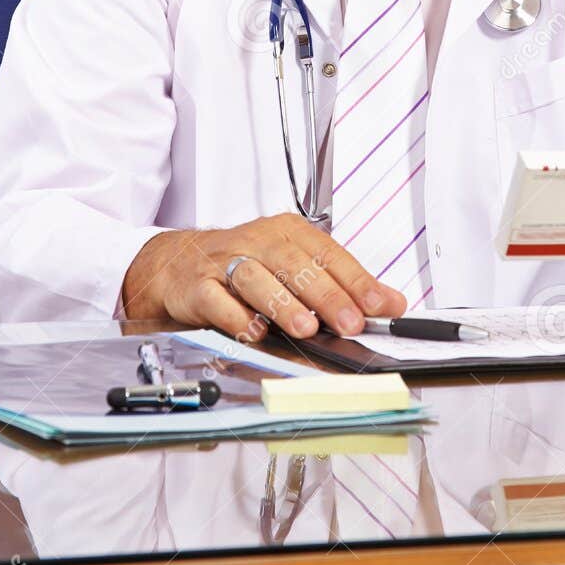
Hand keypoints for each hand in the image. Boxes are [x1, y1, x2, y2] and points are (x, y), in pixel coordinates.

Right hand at [119, 214, 406, 342]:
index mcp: (287, 232)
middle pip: (296, 264)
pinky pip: (217, 300)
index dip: (357, 280)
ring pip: (256, 277)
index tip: (381, 306)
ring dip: (283, 303)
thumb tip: (389, 303)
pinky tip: (254, 332)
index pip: (329, 253)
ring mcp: (224, 261)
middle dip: (327, 295)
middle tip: (349, 322)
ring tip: (305, 328)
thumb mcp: (292, 265)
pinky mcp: (196, 285)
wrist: (175, 263)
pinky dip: (236, 318)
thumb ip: (339, 283)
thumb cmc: (243, 264)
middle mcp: (257, 241)